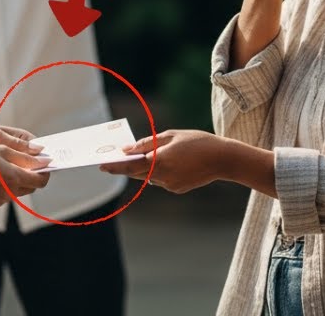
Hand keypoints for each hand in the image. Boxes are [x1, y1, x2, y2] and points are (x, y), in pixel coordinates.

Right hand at [0, 143, 50, 208]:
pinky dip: (1, 187)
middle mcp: (7, 193)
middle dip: (30, 176)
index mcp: (13, 178)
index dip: (45, 172)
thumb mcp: (1, 150)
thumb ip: (25, 157)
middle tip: (22, 162)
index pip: (40, 181)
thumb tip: (45, 161)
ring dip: (15, 181)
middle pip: (29, 188)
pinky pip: (2, 196)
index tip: (43, 164)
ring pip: (15, 192)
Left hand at [100, 129, 223, 193]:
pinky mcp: (177, 189)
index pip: (130, 167)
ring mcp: (170, 185)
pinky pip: (161, 180)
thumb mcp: (171, 136)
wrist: (223, 159)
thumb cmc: (198, 142)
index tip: (101, 165)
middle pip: (137, 173)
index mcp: (160, 161)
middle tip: (111, 161)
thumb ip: (147, 144)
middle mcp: (162, 177)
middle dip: (125, 167)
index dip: (115, 166)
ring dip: (144, 168)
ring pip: (149, 177)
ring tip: (143, 157)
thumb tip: (127, 150)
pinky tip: (170, 162)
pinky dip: (160, 172)